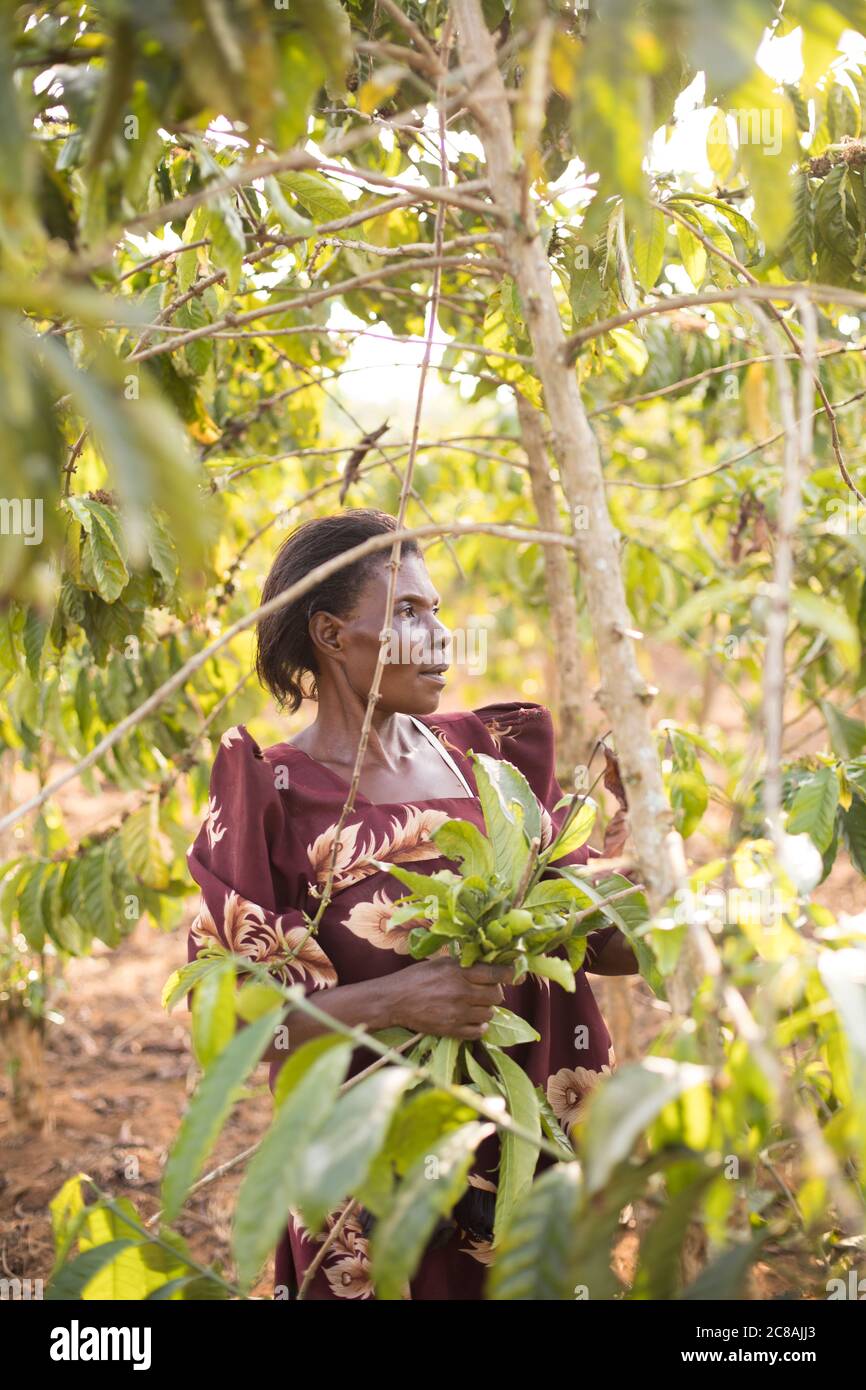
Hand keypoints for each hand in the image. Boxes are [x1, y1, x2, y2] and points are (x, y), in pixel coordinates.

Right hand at [387, 956, 513, 1039]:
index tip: (516, 975)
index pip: (495, 973)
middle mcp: (461, 992)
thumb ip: (463, 964)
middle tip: (486, 991)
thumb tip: (486, 963)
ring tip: (475, 1006)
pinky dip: (479, 1027)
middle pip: (496, 995)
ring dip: (486, 1010)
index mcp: (458, 972)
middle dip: (495, 993)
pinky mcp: (452, 1030)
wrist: (394, 1000)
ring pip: (489, 1014)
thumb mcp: (440, 963)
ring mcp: (457, 1013)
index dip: (510, 974)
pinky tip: (472, 1020)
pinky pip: (478, 1032)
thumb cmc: (416, 978)